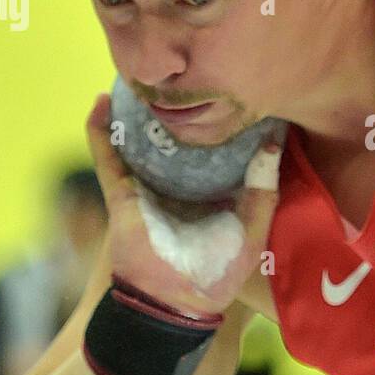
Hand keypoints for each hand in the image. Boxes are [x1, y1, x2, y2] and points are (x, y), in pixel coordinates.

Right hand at [85, 93, 281, 318]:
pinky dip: (100, 130)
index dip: (221, 120)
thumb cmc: (218, 272)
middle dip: (174, 107)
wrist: (177, 304)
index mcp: (210, 192)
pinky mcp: (123, 195)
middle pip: (173, 138)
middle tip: (184, 70)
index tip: (235, 85)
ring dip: (133, 110)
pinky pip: (108, 157)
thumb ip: (263, 189)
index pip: (214, 148)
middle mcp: (178, 185)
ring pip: (137, 140)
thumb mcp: (252, 228)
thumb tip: (274, 141)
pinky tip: (102, 101)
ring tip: (136, 75)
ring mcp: (147, 188)